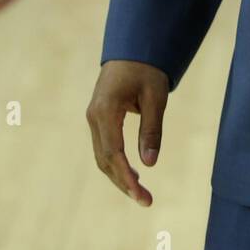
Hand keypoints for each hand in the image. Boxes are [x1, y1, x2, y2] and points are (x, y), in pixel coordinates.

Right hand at [86, 60, 168, 205]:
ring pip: (102, 157)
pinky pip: (104, 148)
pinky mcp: (98, 119)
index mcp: (106, 110)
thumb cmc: (147, 69)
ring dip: (119, 177)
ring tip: (141, 194)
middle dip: (123, 182)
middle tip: (146, 201)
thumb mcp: (155, 97)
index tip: (140, 194)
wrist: (133, 48)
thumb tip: (150, 163)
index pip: (113, 152)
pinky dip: (116, 164)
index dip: (125, 176)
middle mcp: (94, 117)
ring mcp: (94, 118)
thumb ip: (151, 129)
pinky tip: (132, 176)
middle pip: (105, 159)